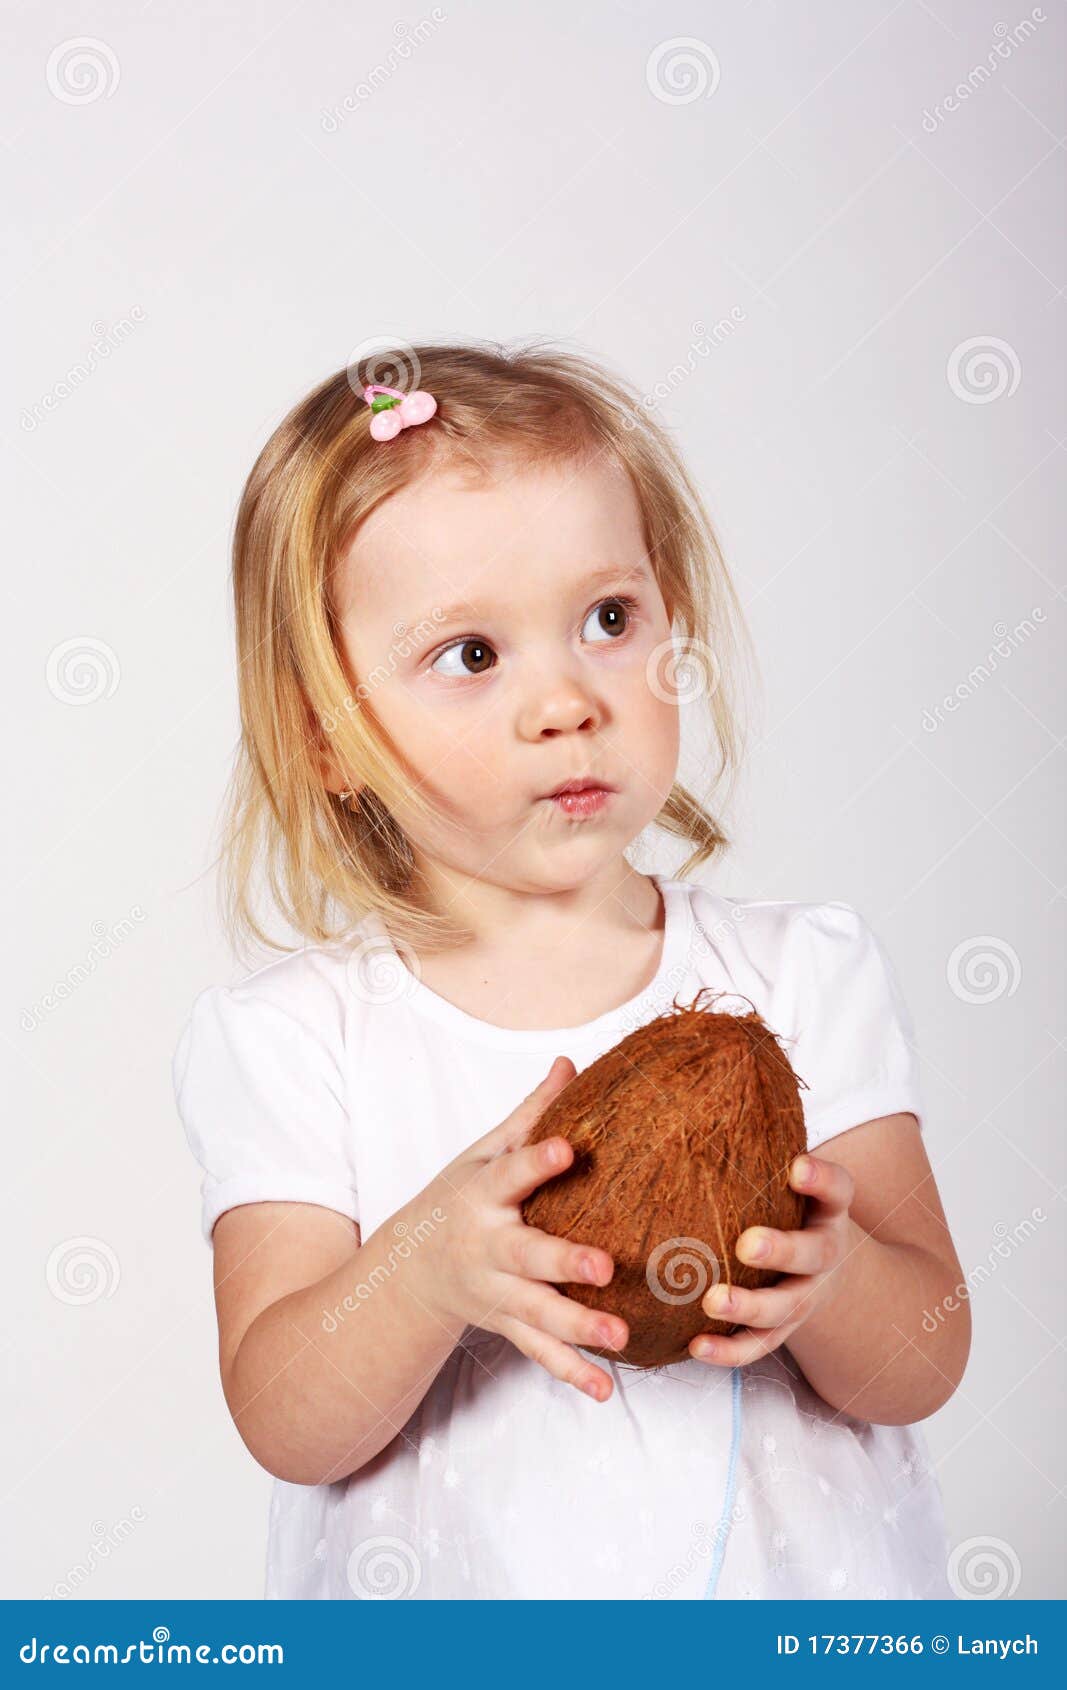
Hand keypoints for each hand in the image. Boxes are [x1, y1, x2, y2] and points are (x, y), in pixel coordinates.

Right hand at [413, 1056, 628, 1401]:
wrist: (409, 1270)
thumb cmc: (459, 1198)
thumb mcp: (483, 1153)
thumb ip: (530, 1115)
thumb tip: (572, 1062)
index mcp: (482, 1195)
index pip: (511, 1174)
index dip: (537, 1160)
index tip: (568, 1149)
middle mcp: (487, 1248)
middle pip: (527, 1257)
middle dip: (564, 1263)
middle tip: (603, 1267)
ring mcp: (495, 1293)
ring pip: (537, 1314)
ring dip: (577, 1329)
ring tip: (618, 1337)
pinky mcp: (505, 1326)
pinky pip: (539, 1352)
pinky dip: (570, 1373)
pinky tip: (604, 1389)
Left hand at [687, 1152, 855, 1366]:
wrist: (828, 1271)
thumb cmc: (789, 1205)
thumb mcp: (791, 1176)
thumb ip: (760, 1144)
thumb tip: (706, 1079)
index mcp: (829, 1209)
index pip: (838, 1189)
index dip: (821, 1178)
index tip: (797, 1166)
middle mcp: (824, 1253)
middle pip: (811, 1254)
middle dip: (780, 1249)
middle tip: (747, 1243)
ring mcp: (806, 1296)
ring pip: (785, 1308)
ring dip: (749, 1307)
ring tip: (712, 1301)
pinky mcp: (783, 1330)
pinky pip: (758, 1345)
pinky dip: (729, 1350)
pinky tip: (695, 1346)